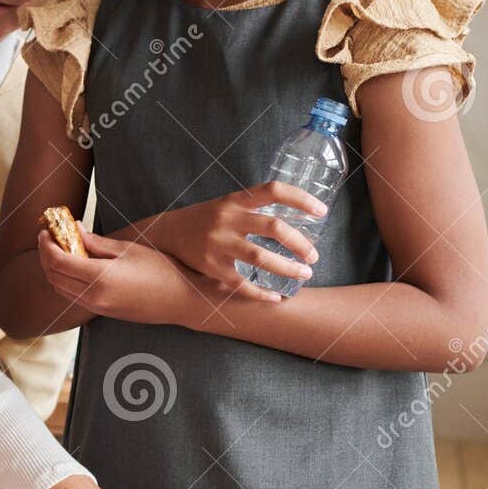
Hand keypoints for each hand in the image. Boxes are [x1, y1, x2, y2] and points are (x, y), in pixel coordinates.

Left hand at [39, 223, 204, 324]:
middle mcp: (93, 296)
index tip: (45, 231)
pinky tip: (74, 265)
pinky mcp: (102, 313)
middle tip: (48, 237)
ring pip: (60, 288)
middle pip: (53, 276)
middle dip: (45, 255)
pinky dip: (65, 280)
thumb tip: (75, 229)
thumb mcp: (128, 249)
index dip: (46, 245)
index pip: (57, 261)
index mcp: (99, 277)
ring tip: (59, 249)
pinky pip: (72, 296)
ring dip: (52, 269)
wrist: (183, 301)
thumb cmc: (161, 270)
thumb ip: (97, 242)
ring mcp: (97, 307)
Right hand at [144, 182, 323, 300]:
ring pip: (260, 257)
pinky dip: (261, 293)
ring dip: (287, 268)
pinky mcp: (210, 266)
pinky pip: (241, 283)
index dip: (301, 199)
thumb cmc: (205, 219)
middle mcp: (227, 219)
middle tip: (313, 256)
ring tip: (304, 274)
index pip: (274, 191)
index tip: (322, 211)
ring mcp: (218, 243)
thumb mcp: (226, 205)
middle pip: (274, 227)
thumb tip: (297, 217)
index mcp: (235, 201)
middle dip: (300, 243)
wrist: (165, 234)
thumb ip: (254, 209)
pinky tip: (275, 297)